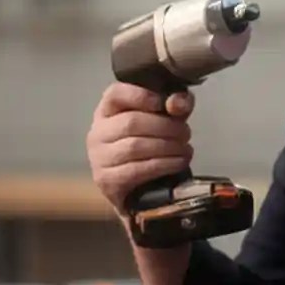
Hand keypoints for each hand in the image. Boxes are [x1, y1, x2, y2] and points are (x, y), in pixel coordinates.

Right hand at [86, 82, 194, 211]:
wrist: (137, 190)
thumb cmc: (149, 148)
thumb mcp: (163, 121)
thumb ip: (175, 106)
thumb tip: (178, 102)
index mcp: (107, 111)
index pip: (115, 94)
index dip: (139, 95)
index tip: (162, 103)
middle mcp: (98, 132)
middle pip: (131, 122)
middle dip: (165, 127)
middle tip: (186, 133)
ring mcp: (99, 157)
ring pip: (135, 146)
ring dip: (167, 147)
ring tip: (185, 149)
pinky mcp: (106, 180)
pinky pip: (137, 170)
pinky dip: (163, 165)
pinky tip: (178, 162)